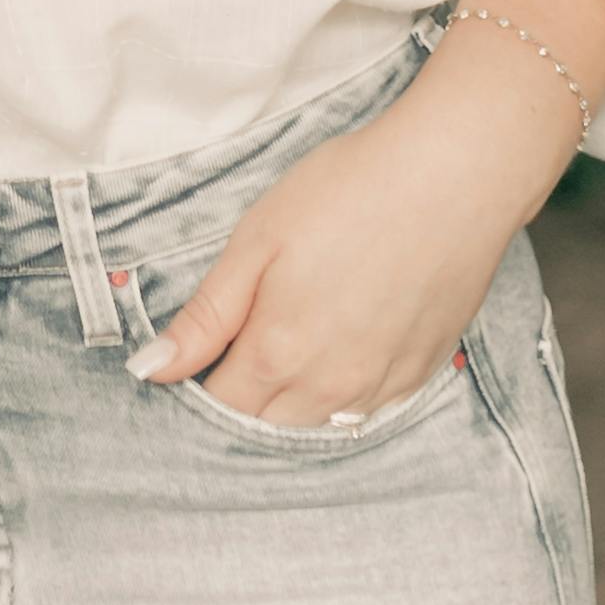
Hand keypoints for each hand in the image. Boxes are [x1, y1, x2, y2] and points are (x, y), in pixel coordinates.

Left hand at [142, 13, 586, 427]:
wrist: (455, 176)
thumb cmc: (350, 192)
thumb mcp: (258, 240)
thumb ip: (206, 316)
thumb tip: (149, 371)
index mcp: (278, 352)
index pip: (219, 407)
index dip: (198, 386)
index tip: (196, 356)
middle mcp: (330, 386)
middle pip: (264, 429)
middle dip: (241, 402)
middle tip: (239, 348)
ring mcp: (381, 386)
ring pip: (318, 429)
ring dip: (291, 406)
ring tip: (291, 346)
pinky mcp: (421, 373)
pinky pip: (367, 414)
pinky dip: (342, 398)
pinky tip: (340, 352)